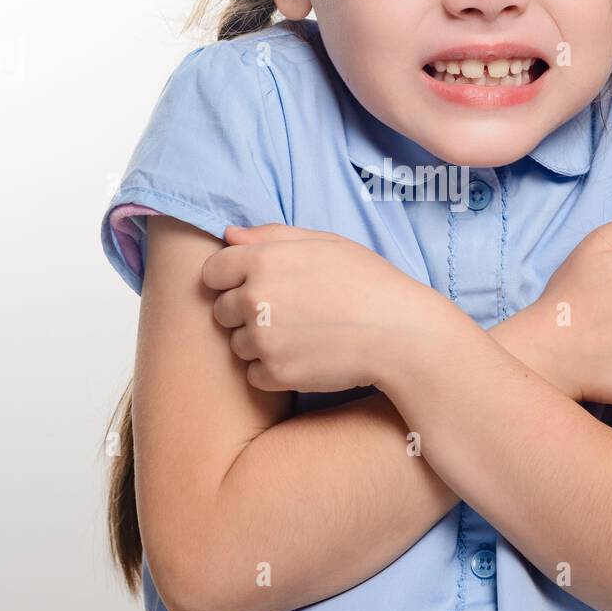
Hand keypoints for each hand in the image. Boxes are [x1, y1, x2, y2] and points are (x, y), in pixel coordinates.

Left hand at [201, 222, 441, 393]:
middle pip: (221, 310)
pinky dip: (273, 370)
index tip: (249, 285)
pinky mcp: (275, 373)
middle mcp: (254, 299)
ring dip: (259, 343)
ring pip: (237, 344)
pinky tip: (304, 357)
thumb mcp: (323, 243)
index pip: (212, 272)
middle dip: (245, 312)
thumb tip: (229, 235)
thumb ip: (271, 236)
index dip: (229, 279)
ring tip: (300, 335)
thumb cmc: (367, 281)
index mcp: (263, 260)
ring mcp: (263, 339)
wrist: (399, 333)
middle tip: (286, 312)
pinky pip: (254, 374)